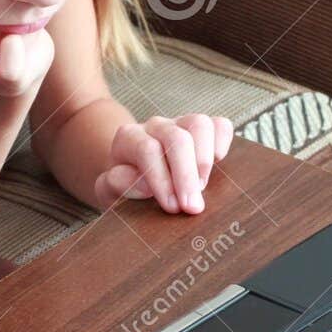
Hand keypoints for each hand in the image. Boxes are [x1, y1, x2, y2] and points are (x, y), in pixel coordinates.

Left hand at [95, 114, 233, 213]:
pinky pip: (219, 125)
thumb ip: (117, 184)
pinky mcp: (203, 129)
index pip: (148, 151)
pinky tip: (216, 166)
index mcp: (128, 138)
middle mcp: (155, 126)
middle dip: (186, 175)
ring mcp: (180, 124)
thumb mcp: (109, 190)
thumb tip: (144, 184)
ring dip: (204, 160)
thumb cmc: (124, 185)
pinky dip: (222, 144)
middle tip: (193, 207)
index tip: (173, 208)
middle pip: (177, 139)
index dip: (161, 180)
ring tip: (202, 187)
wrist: (133, 174)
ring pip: (199, 125)